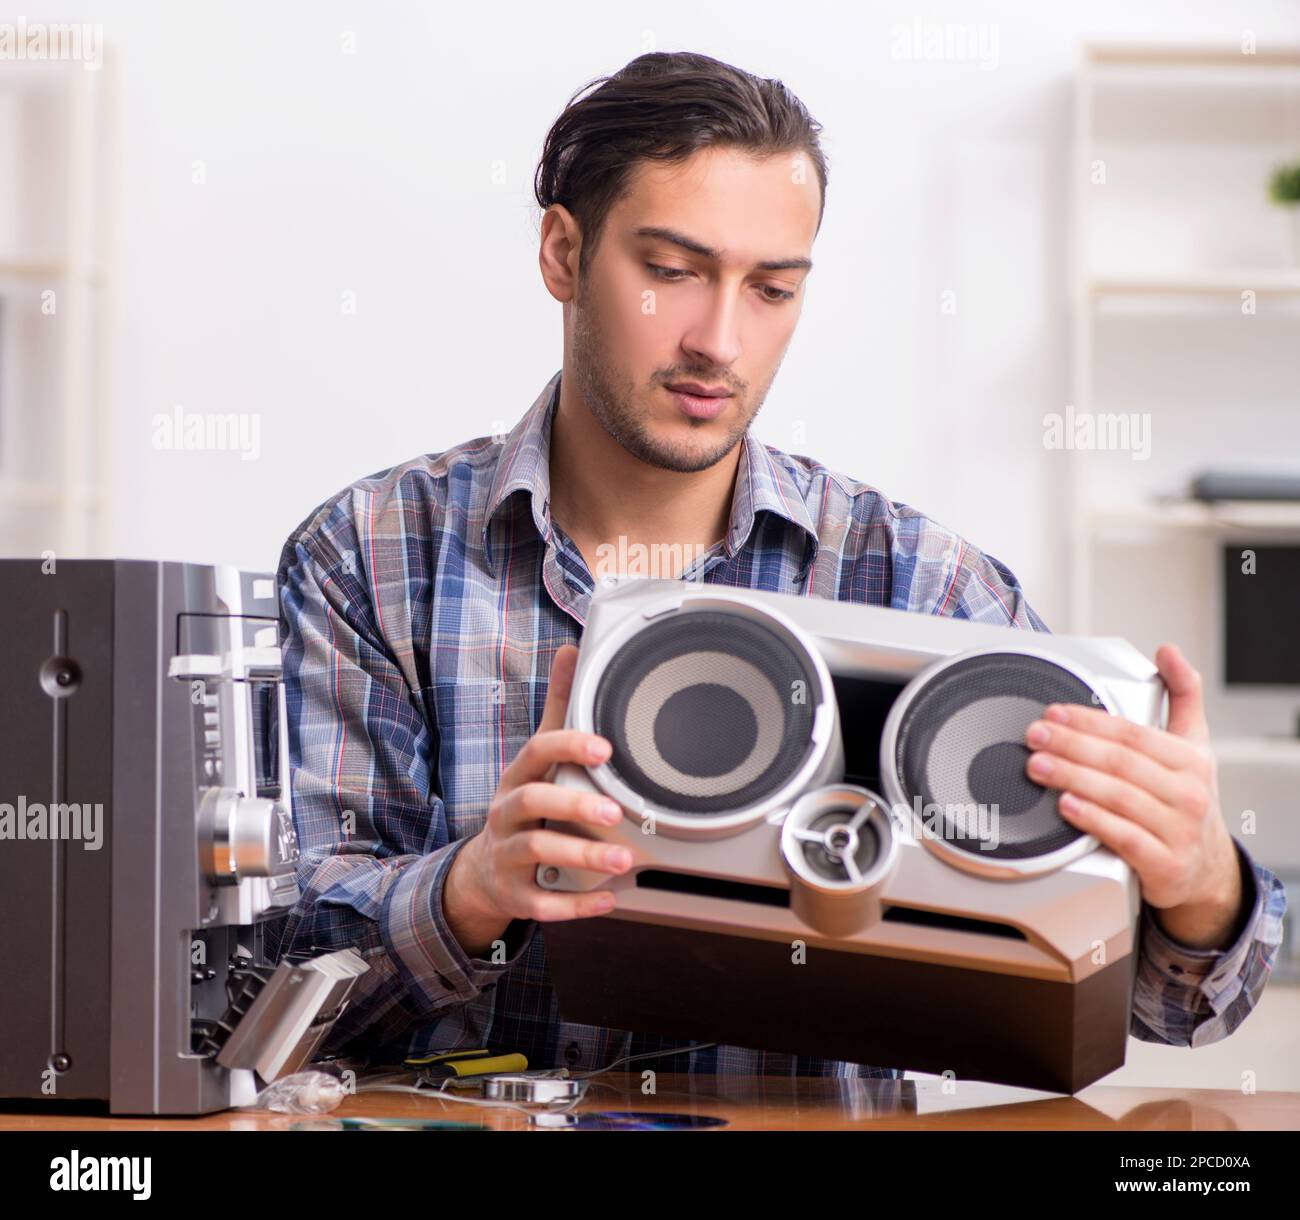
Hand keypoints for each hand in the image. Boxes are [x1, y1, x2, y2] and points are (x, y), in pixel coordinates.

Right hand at [442, 645, 631, 956]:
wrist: (481, 871)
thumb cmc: (522, 804)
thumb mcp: (533, 758)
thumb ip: (556, 708)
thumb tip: (570, 649)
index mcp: (518, 777)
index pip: (536, 754)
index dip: (568, 747)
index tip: (604, 748)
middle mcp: (507, 814)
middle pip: (532, 804)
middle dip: (574, 807)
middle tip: (615, 812)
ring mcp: (507, 855)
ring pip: (537, 854)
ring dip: (583, 857)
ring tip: (623, 860)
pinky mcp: (514, 895)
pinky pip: (541, 903)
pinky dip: (575, 905)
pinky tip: (608, 900)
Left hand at [1021, 643, 1242, 950]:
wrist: (1206, 868)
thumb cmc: (1186, 799)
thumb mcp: (1194, 744)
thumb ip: (1182, 695)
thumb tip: (1169, 651)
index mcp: (1191, 759)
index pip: (1132, 733)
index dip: (1089, 721)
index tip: (1053, 713)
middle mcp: (1187, 793)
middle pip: (1120, 763)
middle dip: (1071, 746)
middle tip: (1034, 736)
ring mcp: (1178, 830)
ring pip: (1118, 797)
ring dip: (1072, 778)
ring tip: (1038, 766)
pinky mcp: (1164, 864)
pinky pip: (1124, 837)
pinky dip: (1092, 819)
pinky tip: (1066, 806)